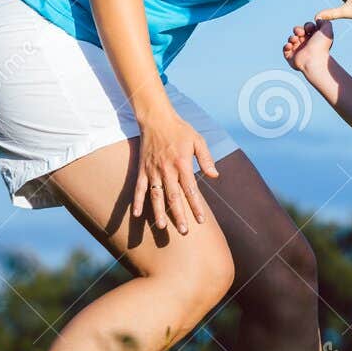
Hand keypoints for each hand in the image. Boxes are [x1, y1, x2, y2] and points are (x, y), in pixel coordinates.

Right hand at [132, 110, 218, 234]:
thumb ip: (205, 159)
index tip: (201, 220)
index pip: (191, 190)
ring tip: (162, 227)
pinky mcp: (142, 169)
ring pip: (155, 196)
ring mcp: (153, 170)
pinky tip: (136, 215)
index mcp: (182, 164)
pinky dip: (137, 201)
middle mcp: (167, 169)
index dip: (196, 206)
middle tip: (184, 231)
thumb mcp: (198, 140)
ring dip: (158, 212)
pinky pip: (138, 188)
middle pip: (173, 197)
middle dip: (179, 215)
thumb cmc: (180, 130)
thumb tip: (215, 176)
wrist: (156, 119)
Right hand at [283, 20, 333, 78]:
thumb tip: (318, 20)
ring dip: (292, 37)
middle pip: (298, 32)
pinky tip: (290, 45)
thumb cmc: (321, 45)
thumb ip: (324, 21)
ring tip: (295, 40)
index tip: (309, 28)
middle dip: (298, 29)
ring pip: (291, 39)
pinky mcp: (291, 57)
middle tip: (301, 33)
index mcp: (315, 39)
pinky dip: (286, 46)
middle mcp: (307, 45)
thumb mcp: (327, 29)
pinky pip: (285, 49)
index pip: (308, 28)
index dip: (307, 26)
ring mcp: (299, 51)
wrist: (314, 60)